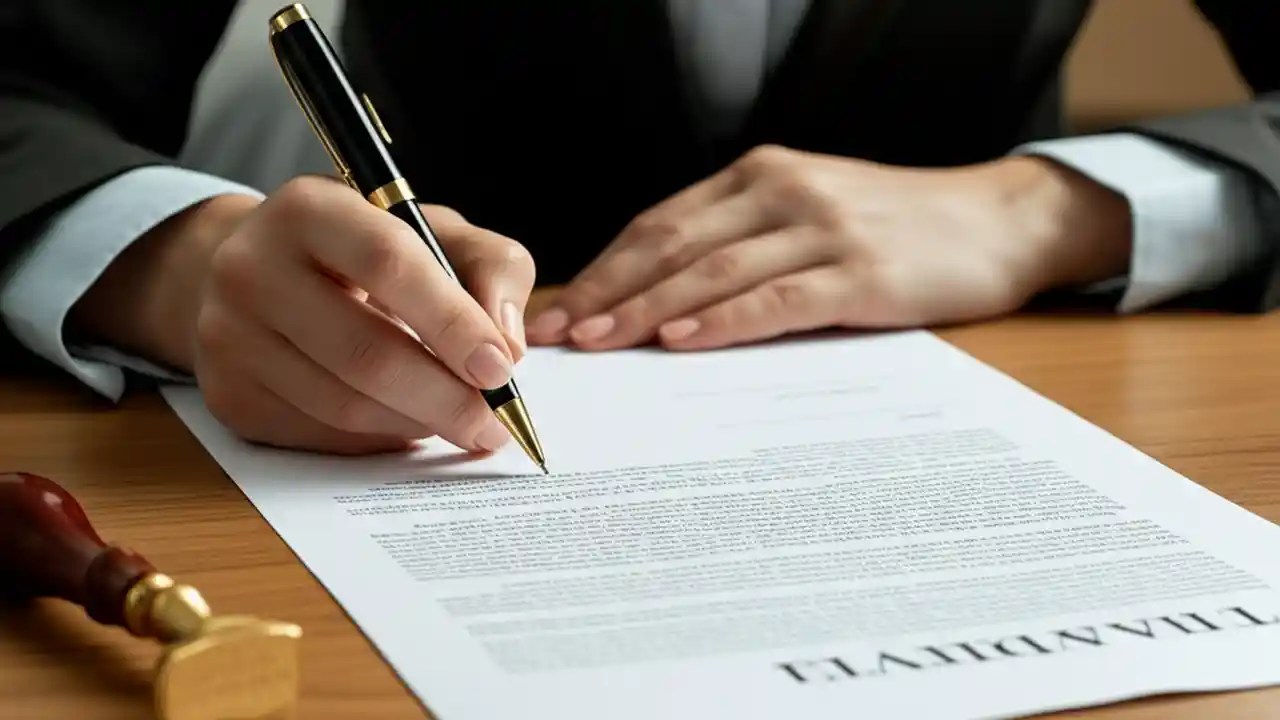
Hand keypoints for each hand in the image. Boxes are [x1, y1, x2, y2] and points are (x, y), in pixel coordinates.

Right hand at [71, 176, 534, 454]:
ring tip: (463, 423)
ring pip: (344, 405)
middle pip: (364, 352)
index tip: (501, 368)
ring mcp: (229, 336)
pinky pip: (321, 435)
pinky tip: (409, 423)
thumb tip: (509, 344)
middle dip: (445, 397)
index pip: (387, 263)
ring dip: (419, 424)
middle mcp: (251, 268)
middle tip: (495, 424)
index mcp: (309, 209)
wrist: (255, 273)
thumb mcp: (433, 230)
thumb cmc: (364, 252)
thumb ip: (491, 268)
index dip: (451, 321)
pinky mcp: (229, 395)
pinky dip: (380, 438)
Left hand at [528, 145, 1130, 350]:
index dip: (603, 268)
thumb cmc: (895, 228)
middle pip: (673, 245)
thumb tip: (658, 301)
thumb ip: (742, 243)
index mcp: (761, 175)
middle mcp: (784, 191)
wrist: (998, 221)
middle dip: (607, 292)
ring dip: (647, 309)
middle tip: (558, 335)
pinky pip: (777, 299)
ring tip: (599, 343)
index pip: (660, 224)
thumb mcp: (809, 215)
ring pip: (714, 271)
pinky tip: (682, 341)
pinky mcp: (861, 272)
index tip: (558, 309)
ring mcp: (823, 228)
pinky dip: (724, 321)